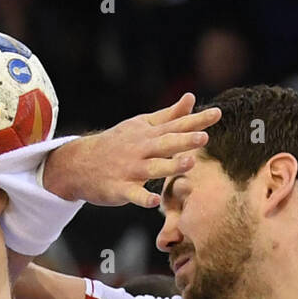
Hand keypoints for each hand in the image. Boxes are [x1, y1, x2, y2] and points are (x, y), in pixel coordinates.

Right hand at [43, 93, 221, 206]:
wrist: (79, 163)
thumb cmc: (118, 144)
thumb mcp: (141, 125)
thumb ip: (169, 115)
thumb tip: (192, 98)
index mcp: (148, 133)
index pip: (176, 125)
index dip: (196, 120)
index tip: (218, 114)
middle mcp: (140, 149)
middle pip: (165, 143)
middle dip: (184, 140)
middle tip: (203, 137)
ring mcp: (129, 169)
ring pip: (153, 168)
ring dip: (170, 166)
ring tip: (190, 163)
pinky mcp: (119, 188)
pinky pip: (133, 194)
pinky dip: (143, 197)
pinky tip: (155, 200)